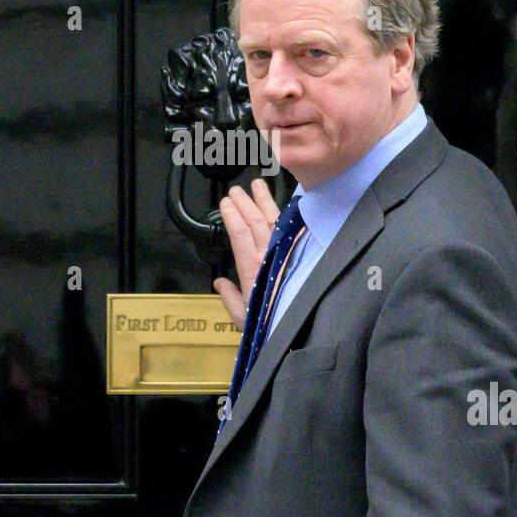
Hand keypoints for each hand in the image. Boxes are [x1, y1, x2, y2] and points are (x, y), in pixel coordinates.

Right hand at [212, 178, 280, 330]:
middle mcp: (268, 257)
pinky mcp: (297, 255)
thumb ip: (230, 297)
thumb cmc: (268, 326)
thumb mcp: (241, 317)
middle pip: (254, 222)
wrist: (295, 331)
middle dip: (244, 203)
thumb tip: (219, 282)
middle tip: (236, 190)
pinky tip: (281, 204)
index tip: (225, 203)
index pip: (239, 234)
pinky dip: (283, 214)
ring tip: (257, 185)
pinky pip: (289, 229)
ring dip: (263, 201)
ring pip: (272, 221)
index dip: (232, 215)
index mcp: (251, 269)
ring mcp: (284, 254)